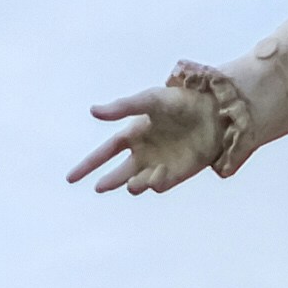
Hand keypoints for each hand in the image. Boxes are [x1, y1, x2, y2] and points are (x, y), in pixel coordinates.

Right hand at [69, 68, 241, 196]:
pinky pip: (158, 185)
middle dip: (108, 181)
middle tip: (99, 187)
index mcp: (134, 133)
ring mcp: (160, 164)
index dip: (88, 165)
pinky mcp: (177, 174)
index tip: (70, 178)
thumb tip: (92, 111)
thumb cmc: (182, 101)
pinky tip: (158, 172)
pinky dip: (154, 183)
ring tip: (133, 181)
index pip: (105, 153)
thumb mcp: (149, 100)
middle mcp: (144, 152)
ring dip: (133, 184)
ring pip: (136, 183)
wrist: (217, 112)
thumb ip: (122, 107)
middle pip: (118, 173)